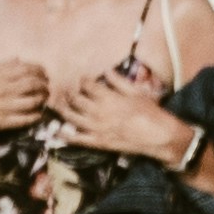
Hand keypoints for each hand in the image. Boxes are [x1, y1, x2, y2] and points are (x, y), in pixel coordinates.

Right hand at [0, 49, 53, 130]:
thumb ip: (2, 66)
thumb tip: (19, 60)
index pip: (26, 69)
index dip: (39, 70)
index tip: (44, 73)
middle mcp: (3, 90)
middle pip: (32, 84)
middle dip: (43, 85)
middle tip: (46, 86)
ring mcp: (3, 106)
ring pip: (31, 102)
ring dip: (42, 99)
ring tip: (43, 99)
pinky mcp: (1, 122)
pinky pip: (24, 119)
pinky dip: (35, 116)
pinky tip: (38, 114)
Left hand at [59, 71, 188, 162]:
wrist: (157, 135)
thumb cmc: (150, 111)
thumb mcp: (136, 91)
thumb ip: (118, 81)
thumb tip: (106, 70)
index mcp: (109, 97)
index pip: (88, 85)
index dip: (82, 80)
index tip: (82, 79)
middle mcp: (99, 112)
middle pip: (76, 100)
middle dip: (70, 93)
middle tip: (66, 90)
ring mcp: (97, 128)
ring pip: (72, 117)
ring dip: (62, 110)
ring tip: (55, 104)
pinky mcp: (98, 143)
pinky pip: (78, 139)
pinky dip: (65, 135)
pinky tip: (57, 131)